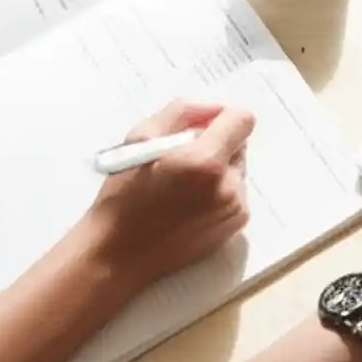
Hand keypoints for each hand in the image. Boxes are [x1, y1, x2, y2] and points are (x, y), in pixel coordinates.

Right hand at [85, 100, 253, 292]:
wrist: (118, 254)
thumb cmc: (122, 195)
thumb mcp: (140, 138)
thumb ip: (183, 112)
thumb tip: (215, 107)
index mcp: (204, 161)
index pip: (242, 119)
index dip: (222, 118)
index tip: (201, 128)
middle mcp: (228, 185)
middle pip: (240, 145)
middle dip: (217, 145)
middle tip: (182, 160)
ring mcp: (235, 208)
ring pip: (238, 169)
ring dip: (219, 169)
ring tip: (183, 186)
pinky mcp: (236, 226)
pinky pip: (237, 193)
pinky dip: (220, 192)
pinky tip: (190, 204)